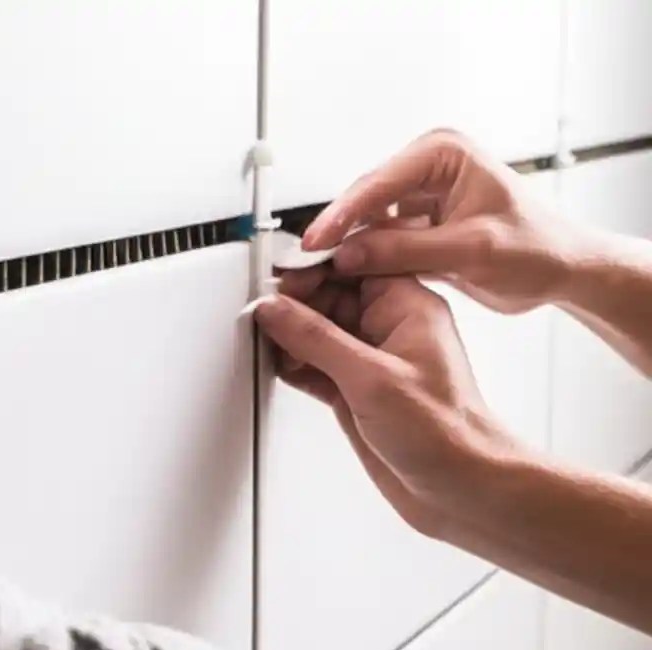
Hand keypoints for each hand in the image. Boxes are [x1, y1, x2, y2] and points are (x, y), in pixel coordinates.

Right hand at [254, 275, 521, 535]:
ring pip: (317, 331)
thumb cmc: (446, 433)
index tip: (280, 283)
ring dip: (289, 336)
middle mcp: (389, 328)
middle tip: (266, 316)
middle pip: (329, 297)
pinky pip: (315, 365)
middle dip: (294, 304)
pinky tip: (278, 367)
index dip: (312, 269)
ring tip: (267, 344)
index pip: (352, 266)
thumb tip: (276, 310)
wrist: (462, 489)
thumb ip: (316, 339)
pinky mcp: (356, 390)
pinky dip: (293, 365)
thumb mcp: (371, 378)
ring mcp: (371, 360)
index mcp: (407, 306)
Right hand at [303, 129, 576, 313]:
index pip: (378, 182)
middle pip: (364, 199)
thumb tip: (349, 253)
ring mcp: (420, 196)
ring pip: (366, 221)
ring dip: (346, 246)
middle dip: (337, 230)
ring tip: (318, 270)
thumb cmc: (537, 247)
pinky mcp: (418, 225)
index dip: (341, 215)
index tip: (314, 241)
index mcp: (444, 153)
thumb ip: (405, 250)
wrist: (563, 270)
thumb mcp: (471, 250)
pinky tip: (343, 274)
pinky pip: (379, 239)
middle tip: (307, 259)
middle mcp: (428, 168)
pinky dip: (362, 258)